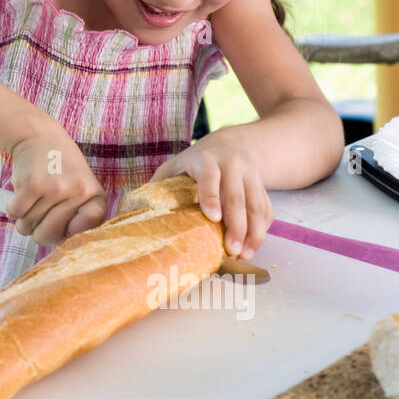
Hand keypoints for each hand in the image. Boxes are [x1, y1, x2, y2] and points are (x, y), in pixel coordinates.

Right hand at [5, 121, 106, 245]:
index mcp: (95, 198)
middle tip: (40, 213)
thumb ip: (78, 217)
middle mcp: (78, 194)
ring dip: (24, 217)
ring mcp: (55, 189)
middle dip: (38, 229)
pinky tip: (22, 194)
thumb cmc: (61, 169)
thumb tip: (62, 243)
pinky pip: (15, 214)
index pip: (85, 233)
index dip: (69, 232)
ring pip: (28, 226)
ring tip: (32, 199)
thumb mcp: (81, 189)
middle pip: (48, 236)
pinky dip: (13, 208)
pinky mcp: (32, 185)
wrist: (40, 136)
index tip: (65, 223)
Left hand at [150, 130, 272, 259]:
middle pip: (237, 196)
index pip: (209, 177)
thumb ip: (159, 184)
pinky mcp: (263, 185)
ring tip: (246, 254)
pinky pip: (267, 208)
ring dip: (254, 231)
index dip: (211, 196)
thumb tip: (131, 211)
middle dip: (236, 225)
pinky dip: (263, 228)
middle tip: (232, 250)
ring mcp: (251, 174)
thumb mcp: (174, 165)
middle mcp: (232, 164)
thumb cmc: (195, 161)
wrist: (233, 143)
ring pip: (257, 204)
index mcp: (205, 159)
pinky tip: (254, 246)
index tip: (212, 218)